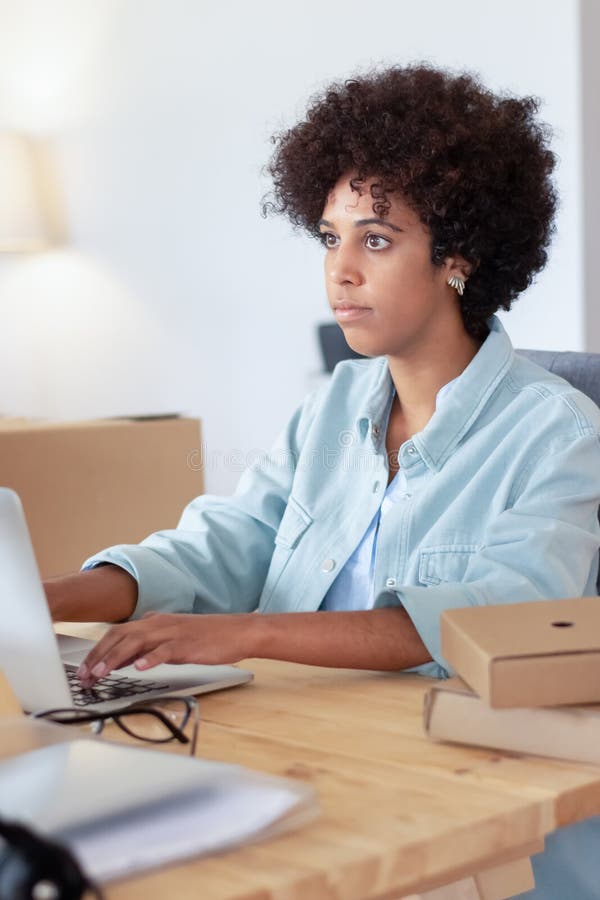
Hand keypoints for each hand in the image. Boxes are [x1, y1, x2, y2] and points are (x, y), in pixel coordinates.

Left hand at [77, 612, 259, 684]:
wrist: (237, 632)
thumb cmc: (207, 638)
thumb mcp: (171, 641)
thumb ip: (148, 648)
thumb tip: (124, 661)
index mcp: (154, 622)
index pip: (118, 633)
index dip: (98, 651)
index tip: (85, 670)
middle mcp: (159, 624)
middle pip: (120, 636)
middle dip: (99, 656)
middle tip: (85, 676)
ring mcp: (172, 633)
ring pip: (136, 642)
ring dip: (115, 658)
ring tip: (102, 673)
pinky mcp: (186, 644)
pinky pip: (164, 651)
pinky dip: (150, 659)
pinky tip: (139, 668)